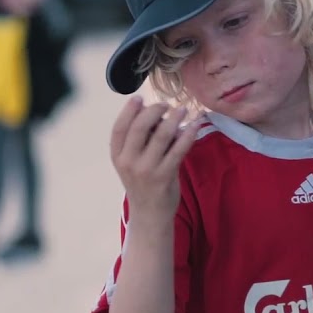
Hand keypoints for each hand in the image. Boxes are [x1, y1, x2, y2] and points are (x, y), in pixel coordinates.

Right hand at [109, 98, 200, 218]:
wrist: (149, 214)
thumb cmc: (142, 182)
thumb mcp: (130, 162)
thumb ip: (138, 140)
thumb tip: (154, 111)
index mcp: (117, 156)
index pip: (119, 128)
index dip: (128, 110)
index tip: (139, 98)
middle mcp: (129, 162)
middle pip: (140, 127)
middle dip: (154, 110)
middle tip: (166, 104)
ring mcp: (147, 170)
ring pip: (162, 136)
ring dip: (174, 118)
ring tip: (182, 110)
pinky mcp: (165, 176)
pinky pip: (179, 149)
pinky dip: (188, 134)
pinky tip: (195, 125)